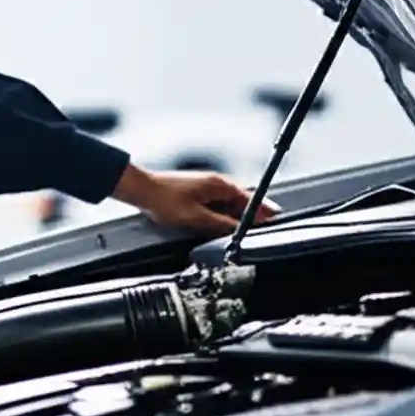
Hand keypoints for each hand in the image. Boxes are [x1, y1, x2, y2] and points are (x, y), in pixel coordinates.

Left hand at [111, 164, 278, 233]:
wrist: (140, 189)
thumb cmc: (163, 199)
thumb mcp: (196, 217)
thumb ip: (219, 224)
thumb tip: (237, 230)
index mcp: (219, 185)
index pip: (250, 198)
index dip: (263, 211)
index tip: (274, 220)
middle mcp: (214, 183)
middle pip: (241, 201)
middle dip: (251, 215)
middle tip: (261, 230)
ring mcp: (204, 187)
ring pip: (228, 204)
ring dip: (235, 217)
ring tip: (240, 232)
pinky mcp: (195, 193)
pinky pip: (215, 204)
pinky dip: (221, 215)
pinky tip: (219, 226)